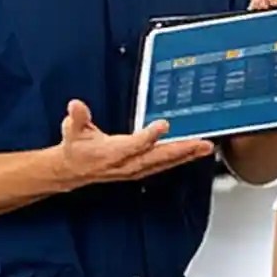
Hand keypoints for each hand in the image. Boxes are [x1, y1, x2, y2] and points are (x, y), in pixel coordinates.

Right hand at [57, 100, 213, 186]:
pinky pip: (163, 165)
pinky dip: (180, 158)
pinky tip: (193, 152)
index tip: (164, 125)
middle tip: (201, 143)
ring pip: (164, 163)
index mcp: (111, 152)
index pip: (133, 145)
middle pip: (157, 157)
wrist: (73, 170)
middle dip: (180, 150)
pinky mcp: (140, 169)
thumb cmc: (76, 147)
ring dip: (186, 155)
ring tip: (205, 147)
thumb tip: (75, 106)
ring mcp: (135, 169)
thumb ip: (77, 117)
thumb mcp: (71, 129)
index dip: (148, 136)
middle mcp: (126, 164)